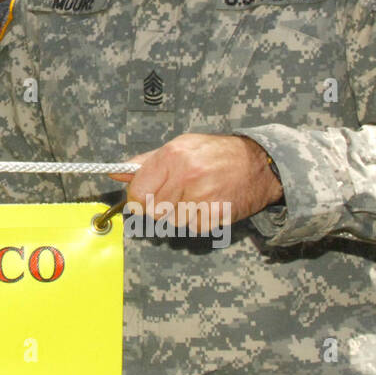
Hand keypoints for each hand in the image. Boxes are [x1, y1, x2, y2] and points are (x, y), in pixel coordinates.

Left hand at [111, 133, 282, 229]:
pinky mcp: (215, 216)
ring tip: (194, 196)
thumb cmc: (216, 153)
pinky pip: (191, 227)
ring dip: (177, 214)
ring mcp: (202, 199)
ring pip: (171, 222)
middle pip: (153, 211)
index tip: (141, 198)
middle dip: (158, 207)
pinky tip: (206, 204)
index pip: (138, 193)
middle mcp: (186, 177)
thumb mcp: (180, 146)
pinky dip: (195, 220)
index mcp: (173, 157)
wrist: (257, 165)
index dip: (136, 199)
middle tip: (172, 195)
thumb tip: (117, 173)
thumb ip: (146, 162)